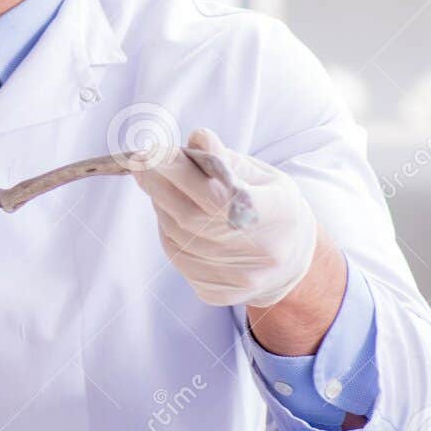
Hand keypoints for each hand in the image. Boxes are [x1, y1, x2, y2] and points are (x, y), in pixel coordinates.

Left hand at [133, 127, 316, 307]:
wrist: (290, 259)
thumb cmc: (270, 204)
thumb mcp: (260, 174)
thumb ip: (225, 158)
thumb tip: (197, 138)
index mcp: (276, 213)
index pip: (218, 194)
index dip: (180, 172)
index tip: (151, 150)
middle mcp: (259, 251)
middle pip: (190, 217)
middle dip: (157, 184)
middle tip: (140, 161)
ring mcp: (237, 277)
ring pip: (177, 236)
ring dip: (162, 207)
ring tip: (165, 188)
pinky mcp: (217, 293)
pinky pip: (179, 258)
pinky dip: (170, 233)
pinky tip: (178, 219)